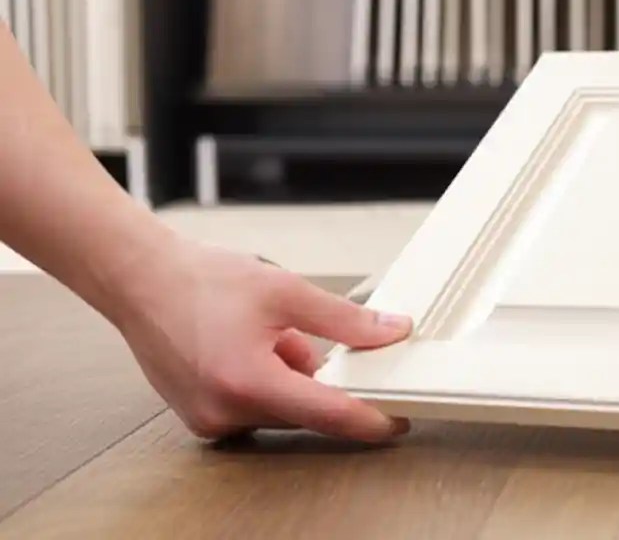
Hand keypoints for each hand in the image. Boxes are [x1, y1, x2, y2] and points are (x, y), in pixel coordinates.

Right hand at [107, 239, 412, 442]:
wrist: (140, 279)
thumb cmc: (199, 281)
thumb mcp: (286, 290)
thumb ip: (345, 319)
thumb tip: (389, 332)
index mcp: (247, 382)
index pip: (328, 414)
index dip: (370, 418)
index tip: (398, 420)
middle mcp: (224, 411)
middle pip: (305, 411)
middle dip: (317, 375)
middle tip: (303, 334)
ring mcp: (209, 419)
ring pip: (282, 409)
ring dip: (289, 376)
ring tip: (265, 332)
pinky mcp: (201, 418)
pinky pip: (256, 408)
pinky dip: (266, 381)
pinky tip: (247, 347)